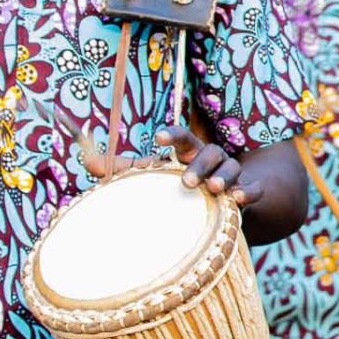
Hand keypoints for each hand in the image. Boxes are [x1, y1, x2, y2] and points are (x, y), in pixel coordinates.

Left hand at [86, 126, 250, 202]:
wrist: (225, 203)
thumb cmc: (183, 185)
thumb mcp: (156, 175)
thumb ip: (125, 169)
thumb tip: (86, 160)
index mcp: (189, 153)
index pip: (182, 137)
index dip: (172, 134)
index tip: (156, 137)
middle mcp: (212, 161)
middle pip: (209, 151)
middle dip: (199, 164)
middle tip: (185, 181)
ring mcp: (233, 177)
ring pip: (233, 168)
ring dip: (224, 177)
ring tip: (215, 190)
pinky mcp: (248, 194)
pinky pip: (253, 190)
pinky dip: (248, 193)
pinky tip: (237, 200)